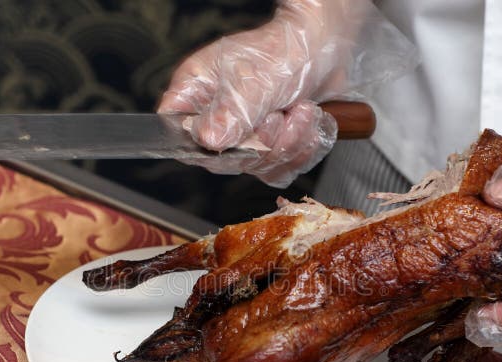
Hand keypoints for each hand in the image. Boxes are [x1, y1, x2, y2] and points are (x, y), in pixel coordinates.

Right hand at [158, 0, 381, 187]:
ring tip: (303, 110)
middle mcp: (214, 119)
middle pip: (221, 160)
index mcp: (195, 93)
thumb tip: (209, 140)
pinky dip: (303, 150)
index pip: (175, 131)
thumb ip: (232, 112)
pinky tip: (310, 123)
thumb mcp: (256, 79)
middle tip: (280, 113)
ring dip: (290, 143)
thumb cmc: (284, 51)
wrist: (326, 49)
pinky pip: (281, 172)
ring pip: (257, 168)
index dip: (203, 142)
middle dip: (263, 142)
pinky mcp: (270, 151)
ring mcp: (243, 138)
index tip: (235, 135)